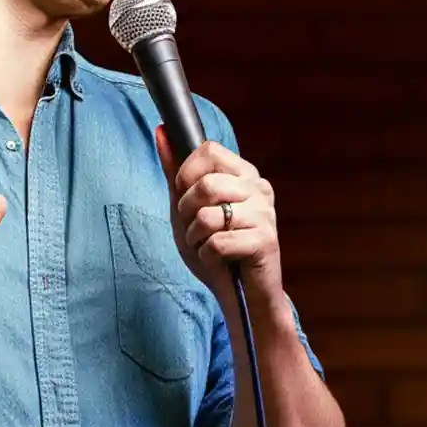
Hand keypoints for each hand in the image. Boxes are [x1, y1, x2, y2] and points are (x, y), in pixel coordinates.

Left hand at [154, 126, 282, 303]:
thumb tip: (161, 130)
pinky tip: (220, 260)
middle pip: (206, 184)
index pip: (209, 150)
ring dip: (196, 237)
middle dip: (187, 212)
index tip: (185, 196)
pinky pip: (217, 242)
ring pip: (208, 215)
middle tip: (196, 229)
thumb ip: (176, 171)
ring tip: (207, 246)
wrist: (242, 296)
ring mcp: (265, 214)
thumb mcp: (187, 208)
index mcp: (245, 174)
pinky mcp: (265, 241)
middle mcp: (259, 188)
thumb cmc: (216, 249)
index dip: (186, 173)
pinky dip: (207, 256)